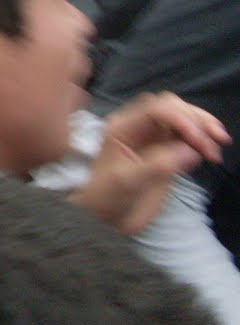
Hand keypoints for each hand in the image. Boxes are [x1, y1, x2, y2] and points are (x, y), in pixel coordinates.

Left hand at [74, 93, 227, 234]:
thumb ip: (157, 164)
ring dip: (203, 127)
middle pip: (171, 108)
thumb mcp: (126, 181)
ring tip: (220, 144)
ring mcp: (153, 139)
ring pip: (182, 120)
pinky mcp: (166, 152)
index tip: (199, 141)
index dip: (181, 118)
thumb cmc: (107, 196)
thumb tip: (191, 150)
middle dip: (197, 119)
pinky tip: (210, 154)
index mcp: (123, 127)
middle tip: (218, 139)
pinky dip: (201, 141)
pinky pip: (186, 138)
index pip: (155, 109)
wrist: (104, 216)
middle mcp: (138, 127)